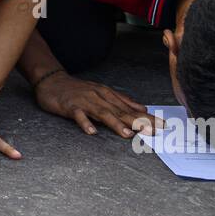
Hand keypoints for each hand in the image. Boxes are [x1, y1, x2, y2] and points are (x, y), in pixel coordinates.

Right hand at [34, 71, 160, 137]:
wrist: (52, 80)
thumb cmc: (78, 90)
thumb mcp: (102, 92)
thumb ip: (122, 101)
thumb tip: (143, 108)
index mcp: (108, 95)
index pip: (131, 109)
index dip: (147, 117)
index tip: (163, 125)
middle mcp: (99, 97)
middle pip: (121, 111)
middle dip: (138, 122)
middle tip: (153, 131)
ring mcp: (85, 102)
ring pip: (102, 114)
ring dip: (115, 124)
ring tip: (127, 135)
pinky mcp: (70, 106)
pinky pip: (78, 116)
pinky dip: (85, 124)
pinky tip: (92, 132)